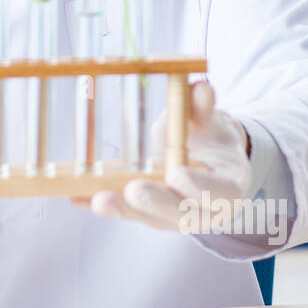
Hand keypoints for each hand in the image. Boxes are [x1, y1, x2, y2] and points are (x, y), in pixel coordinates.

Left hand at [70, 80, 251, 232]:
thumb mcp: (212, 120)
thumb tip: (201, 89)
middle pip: (180, 213)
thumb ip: (204, 107)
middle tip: (133, 190)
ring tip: (98, 199)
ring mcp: (174, 218)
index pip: (219, 193)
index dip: (199, 186)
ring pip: (148, 217)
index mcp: (229, 186)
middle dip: (155, 203)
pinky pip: (125, 212)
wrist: (207, 160)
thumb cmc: (210, 139)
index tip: (177, 173)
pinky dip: (100, 204)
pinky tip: (77, 198)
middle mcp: (203, 211)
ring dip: (122, 209)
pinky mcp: (148, 216)